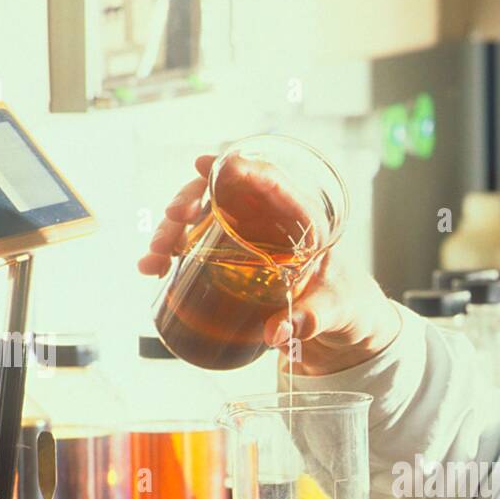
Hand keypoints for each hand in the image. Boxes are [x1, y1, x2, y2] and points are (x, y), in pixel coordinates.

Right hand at [137, 154, 401, 374]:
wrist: (340, 328)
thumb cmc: (347, 307)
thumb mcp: (334, 313)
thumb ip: (309, 320)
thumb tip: (276, 333)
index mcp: (303, 220)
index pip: (269, 180)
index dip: (235, 167)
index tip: (203, 165)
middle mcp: (270, 222)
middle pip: (224, 194)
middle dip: (190, 201)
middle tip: (172, 220)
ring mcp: (247, 238)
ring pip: (202, 218)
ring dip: (172, 231)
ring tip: (154, 256)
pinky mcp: (232, 259)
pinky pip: (197, 246)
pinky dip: (173, 254)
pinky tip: (152, 269)